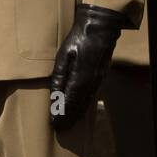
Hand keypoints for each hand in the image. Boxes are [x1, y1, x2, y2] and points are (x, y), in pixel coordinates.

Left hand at [49, 5, 127, 130]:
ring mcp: (98, 80)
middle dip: (69, 118)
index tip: (55, 124)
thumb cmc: (79, 38)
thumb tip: (55, 94)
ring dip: (77, 114)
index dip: (61, 113)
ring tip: (68, 123)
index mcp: (81, 77)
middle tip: (60, 128)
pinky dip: (84, 105)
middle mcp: (91, 83)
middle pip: (79, 106)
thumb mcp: (64, 55)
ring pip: (86, 102)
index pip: (69, 101)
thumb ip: (59, 75)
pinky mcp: (101, 77)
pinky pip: (91, 95)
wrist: (101, 28)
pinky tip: (80, 109)